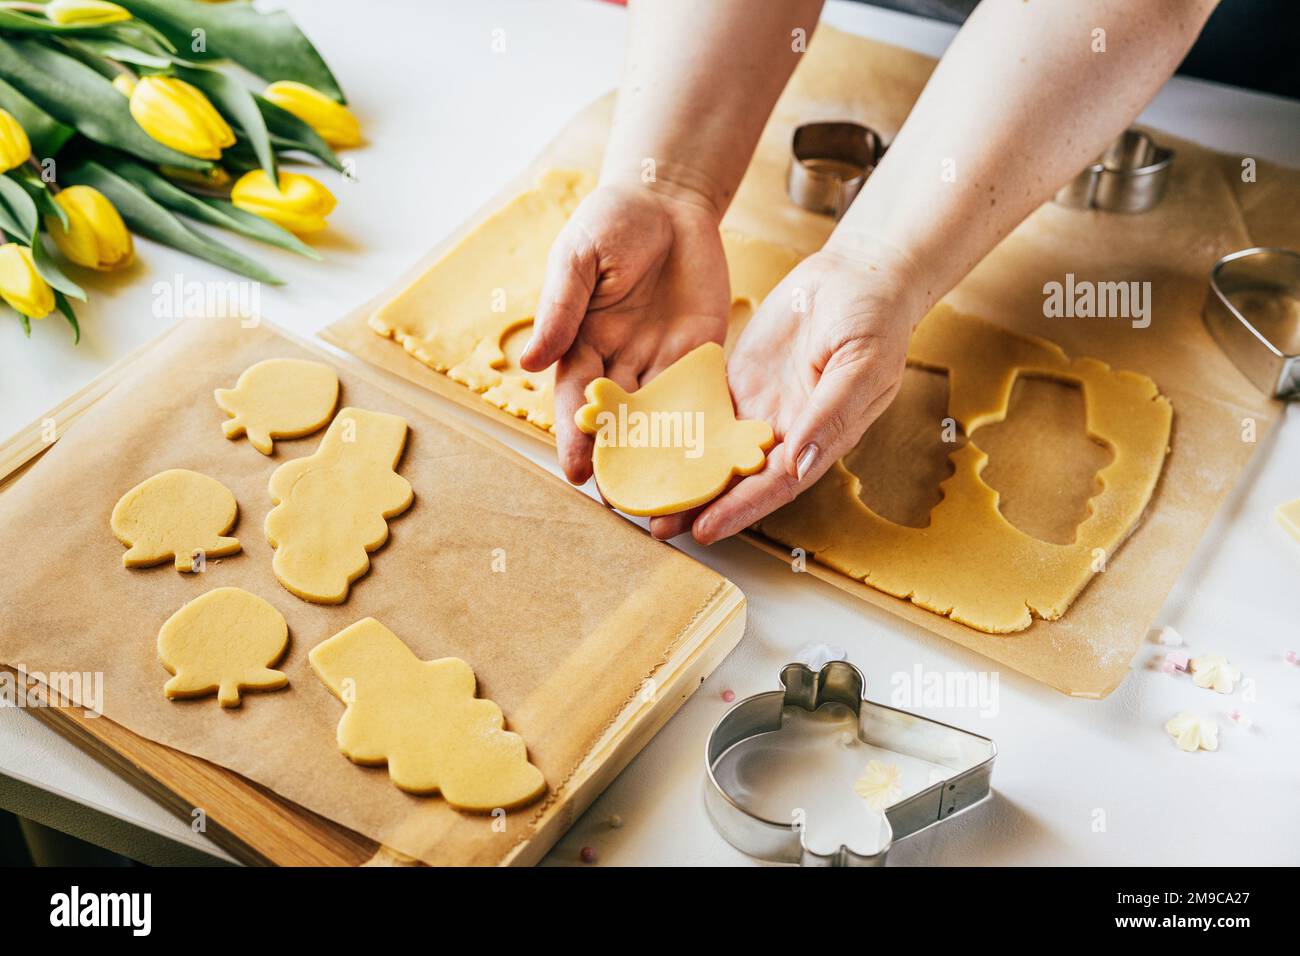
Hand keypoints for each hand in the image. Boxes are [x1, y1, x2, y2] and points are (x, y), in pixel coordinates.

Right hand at [519, 182, 730, 483]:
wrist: (669, 198)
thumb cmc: (612, 221)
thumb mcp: (578, 258)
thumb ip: (561, 308)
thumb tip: (531, 362)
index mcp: (582, 344)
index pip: (575, 400)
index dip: (575, 436)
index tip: (576, 471)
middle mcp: (621, 362)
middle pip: (617, 422)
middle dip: (618, 460)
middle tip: (623, 501)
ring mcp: (663, 362)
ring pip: (660, 420)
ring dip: (661, 457)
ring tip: (668, 496)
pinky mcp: (702, 355)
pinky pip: (703, 397)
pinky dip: (706, 428)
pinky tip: (711, 459)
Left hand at [647, 245, 924, 543]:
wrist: (857, 276)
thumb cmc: (875, 320)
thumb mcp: (862, 364)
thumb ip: (831, 414)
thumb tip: (799, 463)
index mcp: (820, 438)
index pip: (776, 485)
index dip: (741, 509)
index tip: (707, 529)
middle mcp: (785, 432)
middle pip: (737, 478)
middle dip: (700, 504)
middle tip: (658, 526)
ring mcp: (757, 408)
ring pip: (714, 451)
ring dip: (681, 474)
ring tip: (643, 496)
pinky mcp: (737, 381)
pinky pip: (702, 410)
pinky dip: (676, 429)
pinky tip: (645, 442)